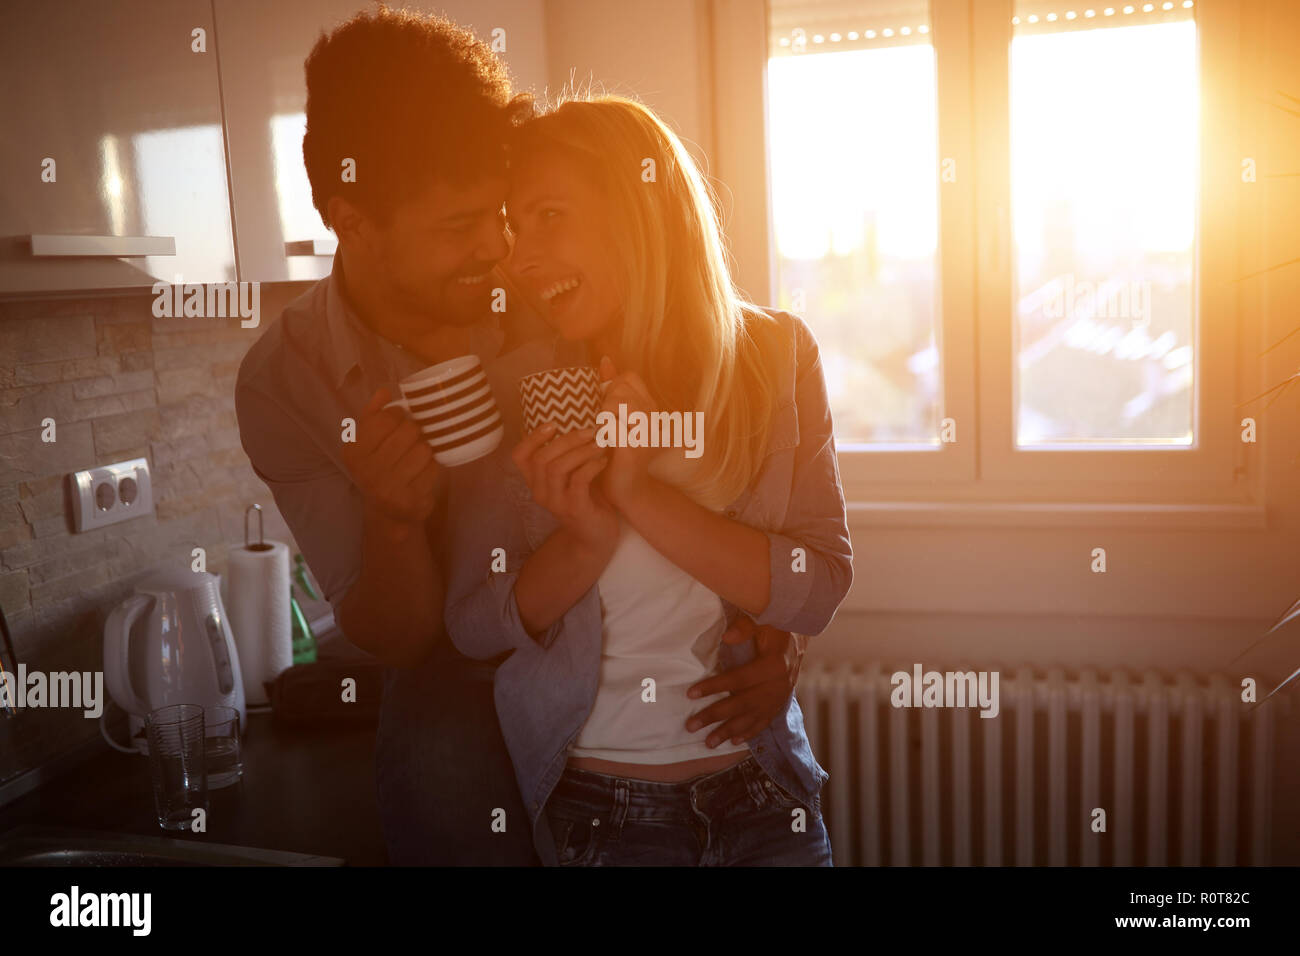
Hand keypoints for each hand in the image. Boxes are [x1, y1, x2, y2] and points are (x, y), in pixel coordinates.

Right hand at [341, 388, 438, 524]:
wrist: (387, 512)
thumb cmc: (378, 468)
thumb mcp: (367, 442)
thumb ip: (372, 415)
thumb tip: (384, 391)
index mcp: (354, 452)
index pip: (386, 418)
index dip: (400, 414)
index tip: (401, 419)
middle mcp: (368, 471)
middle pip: (409, 431)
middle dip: (415, 431)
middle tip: (412, 438)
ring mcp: (389, 488)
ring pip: (424, 449)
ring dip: (425, 449)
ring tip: (417, 456)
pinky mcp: (411, 501)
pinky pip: (434, 468)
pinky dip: (433, 466)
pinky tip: (423, 472)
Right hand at [512, 422, 617, 554]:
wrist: (596, 537)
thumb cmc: (585, 498)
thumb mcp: (570, 475)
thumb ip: (566, 455)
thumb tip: (577, 421)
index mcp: (535, 482)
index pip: (520, 456)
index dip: (532, 437)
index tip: (554, 423)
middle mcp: (540, 492)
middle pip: (542, 458)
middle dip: (567, 439)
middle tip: (592, 430)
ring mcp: (556, 503)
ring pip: (557, 468)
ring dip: (581, 451)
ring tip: (601, 443)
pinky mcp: (575, 510)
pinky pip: (578, 481)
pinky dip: (591, 466)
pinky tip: (604, 460)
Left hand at [596, 355, 659, 506]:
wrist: (628, 491)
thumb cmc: (618, 454)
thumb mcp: (617, 417)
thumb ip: (613, 388)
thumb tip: (605, 360)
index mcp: (650, 407)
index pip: (629, 377)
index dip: (613, 387)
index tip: (607, 407)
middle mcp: (652, 417)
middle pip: (621, 389)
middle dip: (605, 402)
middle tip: (602, 423)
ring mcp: (644, 432)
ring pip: (616, 403)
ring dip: (602, 416)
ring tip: (602, 432)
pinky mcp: (632, 448)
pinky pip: (611, 425)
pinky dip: (600, 431)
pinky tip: (600, 443)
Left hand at [684, 617, 806, 746]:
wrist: (800, 635)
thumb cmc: (777, 626)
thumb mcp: (763, 621)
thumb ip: (745, 628)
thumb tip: (727, 637)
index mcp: (773, 664)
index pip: (738, 679)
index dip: (714, 687)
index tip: (691, 694)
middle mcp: (778, 685)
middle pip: (742, 703)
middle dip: (715, 715)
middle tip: (691, 725)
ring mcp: (780, 697)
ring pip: (752, 718)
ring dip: (729, 731)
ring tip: (708, 743)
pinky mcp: (781, 703)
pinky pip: (765, 721)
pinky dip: (750, 732)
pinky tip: (734, 741)